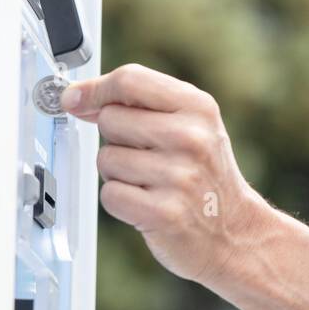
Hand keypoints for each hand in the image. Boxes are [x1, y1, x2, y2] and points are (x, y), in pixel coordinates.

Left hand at [61, 63, 267, 288]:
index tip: (75, 99)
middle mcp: (192, 137)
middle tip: (145, 154)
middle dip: (115, 137)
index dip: (94, 89)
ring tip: (150, 181)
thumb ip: (140, 104)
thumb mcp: (191, 124)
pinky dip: (120, 201)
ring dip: (118, 173)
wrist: (233, 229)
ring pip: (106, 159)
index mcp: (199, 107)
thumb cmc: (203, 173)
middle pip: (110, 119)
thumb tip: (76, 98)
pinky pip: (110, 195)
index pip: (130, 80)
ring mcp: (180, 176)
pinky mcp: (165, 212)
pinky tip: (147, 203)